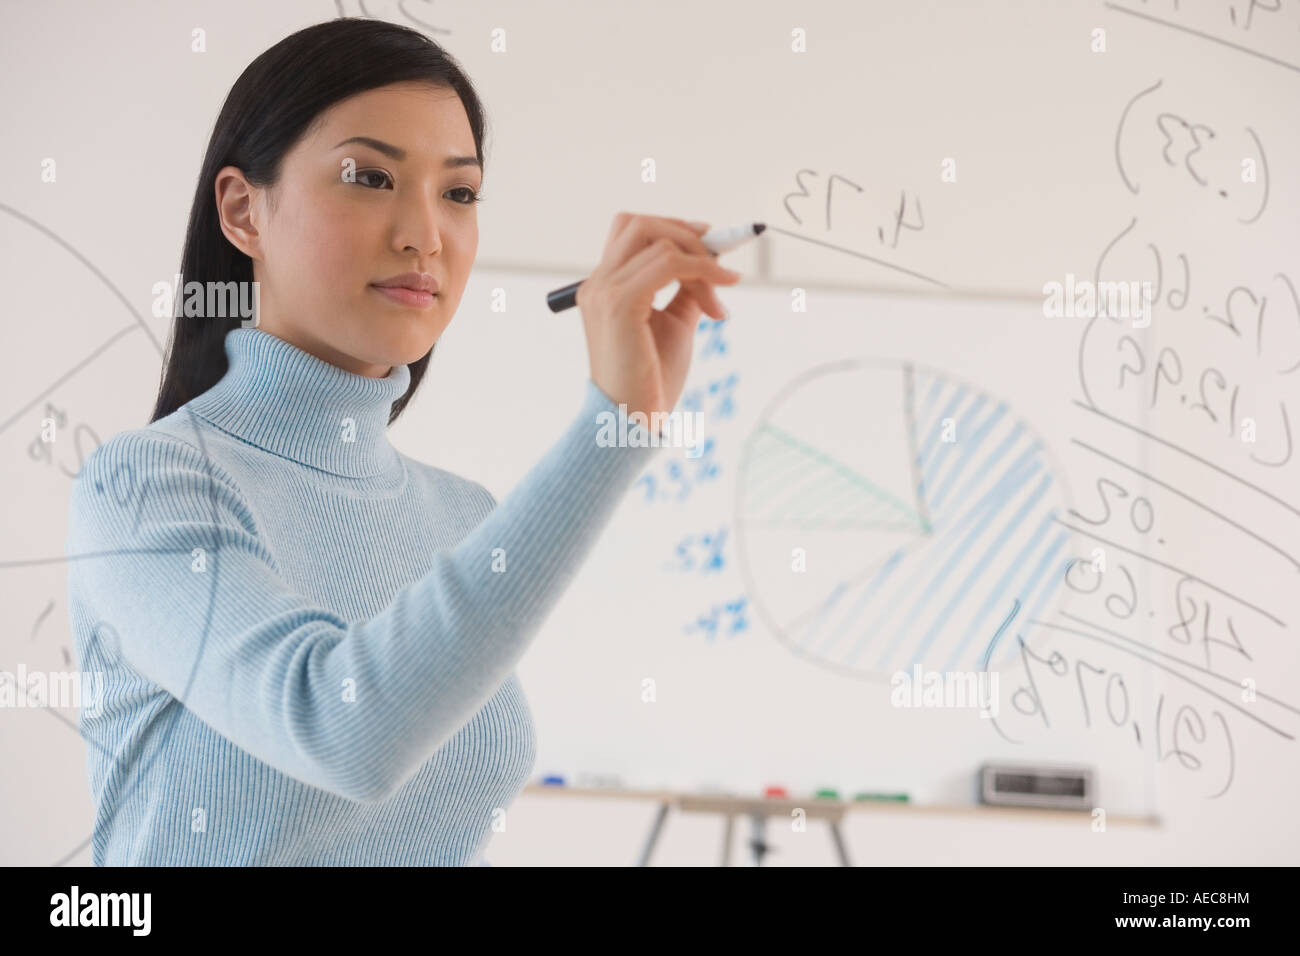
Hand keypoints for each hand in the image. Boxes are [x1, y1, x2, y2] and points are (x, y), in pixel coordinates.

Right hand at [576, 212, 741, 420]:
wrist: (631, 421)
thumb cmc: (650, 381)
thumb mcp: (674, 325)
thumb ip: (685, 294)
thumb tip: (711, 268)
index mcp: (603, 288)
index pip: (630, 232)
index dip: (672, 228)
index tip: (709, 244)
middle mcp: (597, 283)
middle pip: (639, 223)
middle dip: (686, 234)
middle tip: (720, 260)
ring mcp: (604, 290)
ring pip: (656, 238)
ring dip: (701, 259)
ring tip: (721, 292)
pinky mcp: (620, 303)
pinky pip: (668, 263)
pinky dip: (702, 269)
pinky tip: (722, 289)